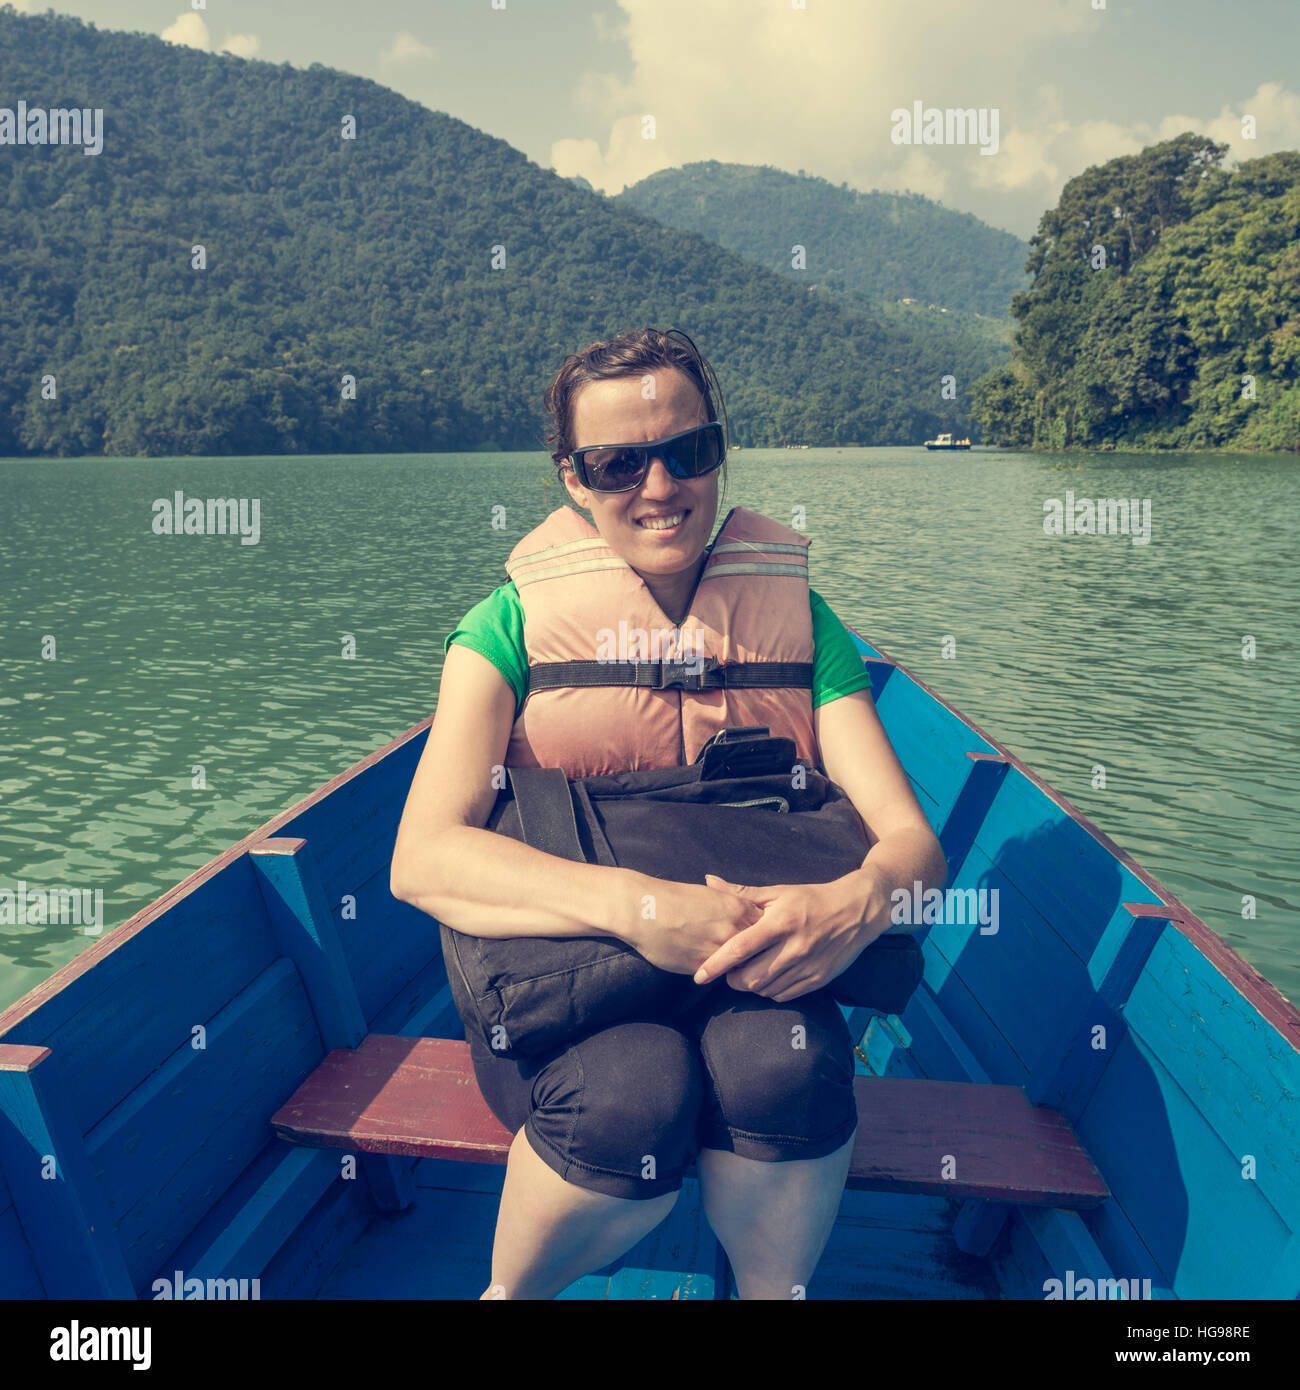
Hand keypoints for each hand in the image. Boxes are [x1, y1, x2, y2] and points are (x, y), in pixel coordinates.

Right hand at [619, 875, 764, 976]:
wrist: (644, 909)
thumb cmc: (675, 898)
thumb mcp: (711, 895)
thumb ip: (734, 908)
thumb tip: (750, 920)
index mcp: (738, 908)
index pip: (768, 928)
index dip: (767, 936)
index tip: (767, 940)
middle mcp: (733, 930)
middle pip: (761, 950)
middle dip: (761, 955)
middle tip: (760, 959)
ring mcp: (719, 950)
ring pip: (742, 966)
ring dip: (741, 967)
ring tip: (740, 968)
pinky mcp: (703, 967)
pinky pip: (719, 975)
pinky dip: (720, 974)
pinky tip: (716, 970)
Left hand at [693, 875, 874, 1002]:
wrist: (857, 911)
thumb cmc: (812, 899)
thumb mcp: (778, 892)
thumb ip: (741, 892)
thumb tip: (709, 881)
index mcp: (781, 923)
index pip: (741, 948)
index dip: (717, 964)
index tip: (699, 975)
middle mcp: (794, 947)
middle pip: (751, 978)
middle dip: (733, 979)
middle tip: (730, 971)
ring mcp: (808, 966)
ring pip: (766, 990)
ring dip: (752, 985)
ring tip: (749, 972)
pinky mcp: (819, 980)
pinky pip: (784, 995)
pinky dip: (771, 991)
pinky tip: (770, 977)